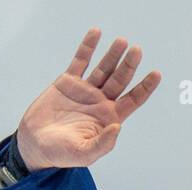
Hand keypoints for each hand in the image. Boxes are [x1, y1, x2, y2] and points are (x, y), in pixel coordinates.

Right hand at [15, 28, 161, 170]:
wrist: (35, 144)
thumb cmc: (62, 154)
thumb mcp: (85, 154)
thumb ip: (103, 143)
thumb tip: (117, 126)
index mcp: (109, 118)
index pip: (133, 100)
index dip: (145, 87)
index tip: (156, 74)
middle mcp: (100, 102)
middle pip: (120, 80)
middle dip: (129, 65)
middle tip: (136, 50)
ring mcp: (85, 90)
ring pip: (103, 68)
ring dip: (113, 55)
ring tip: (122, 42)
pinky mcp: (68, 81)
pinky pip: (80, 60)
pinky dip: (88, 47)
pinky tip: (96, 33)